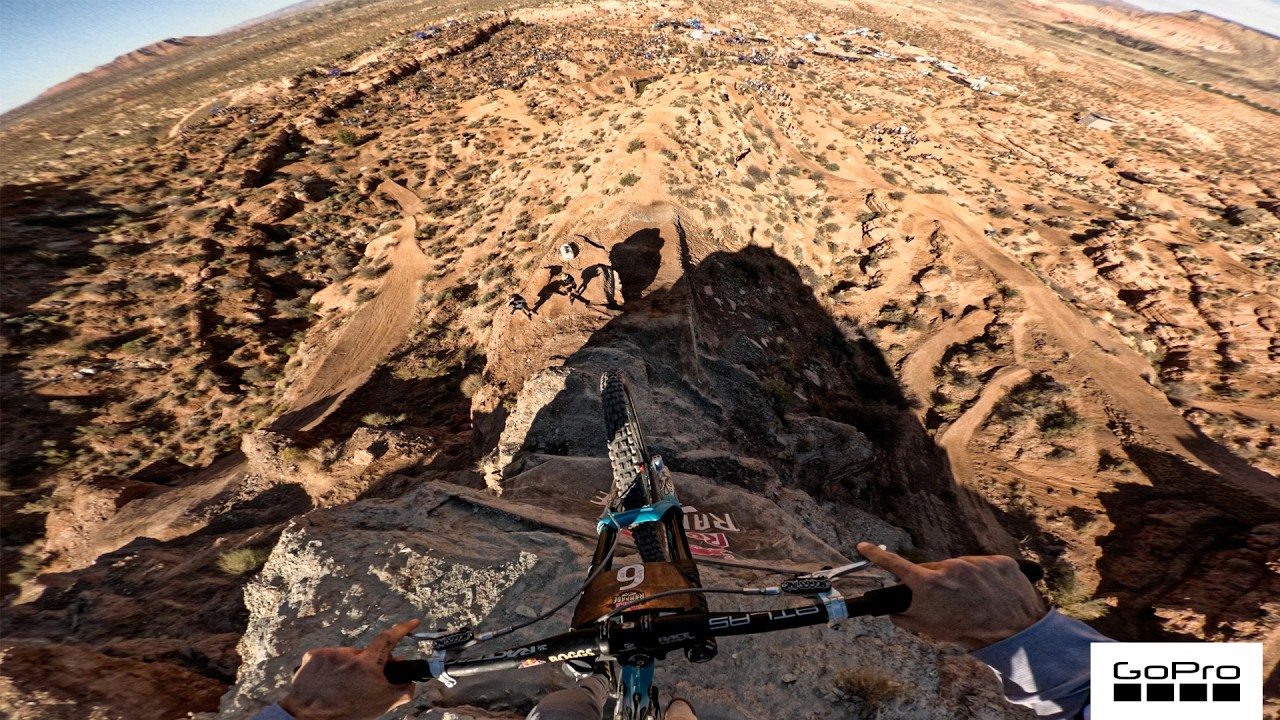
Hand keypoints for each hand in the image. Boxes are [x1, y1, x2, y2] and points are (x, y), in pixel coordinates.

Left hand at [279, 619, 420, 719]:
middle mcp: (349, 654)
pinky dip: (331, 668)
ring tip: (342, 687)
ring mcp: (330, 653)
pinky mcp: (313, 656)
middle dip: (369, 665)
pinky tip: (328, 682)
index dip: (403, 628)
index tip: (413, 622)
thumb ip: (403, 690)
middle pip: (367, 654)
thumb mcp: (383, 704)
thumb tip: (410, 683)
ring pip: (347, 657)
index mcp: (368, 663)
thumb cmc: (345, 712)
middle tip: (366, 681)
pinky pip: (328, 658)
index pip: (390, 638)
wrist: (308, 717)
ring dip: (348, 668)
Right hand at [856, 543, 1046, 650]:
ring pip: (962, 567)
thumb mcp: (928, 629)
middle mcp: (950, 567)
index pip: (895, 565)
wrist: (1015, 636)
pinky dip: (988, 577)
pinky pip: (987, 565)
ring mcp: (977, 562)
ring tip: (976, 601)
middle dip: (936, 581)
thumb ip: (904, 616)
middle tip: (949, 600)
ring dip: (964, 580)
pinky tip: (993, 593)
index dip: (876, 556)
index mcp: (929, 584)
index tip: (863, 546)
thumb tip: (892, 608)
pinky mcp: (999, 561)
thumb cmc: (969, 634)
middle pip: (934, 569)